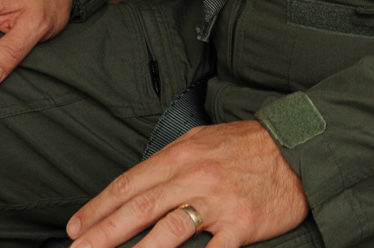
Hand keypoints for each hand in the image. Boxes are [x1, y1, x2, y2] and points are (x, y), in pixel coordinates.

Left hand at [66, 120, 308, 247]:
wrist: (298, 149)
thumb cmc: (248, 146)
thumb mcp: (204, 139)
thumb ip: (171, 161)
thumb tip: (138, 184)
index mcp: (183, 153)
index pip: (131, 182)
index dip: (99, 207)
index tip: (75, 227)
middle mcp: (196, 175)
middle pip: (140, 207)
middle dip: (102, 233)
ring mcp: (218, 202)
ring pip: (168, 230)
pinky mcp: (241, 225)